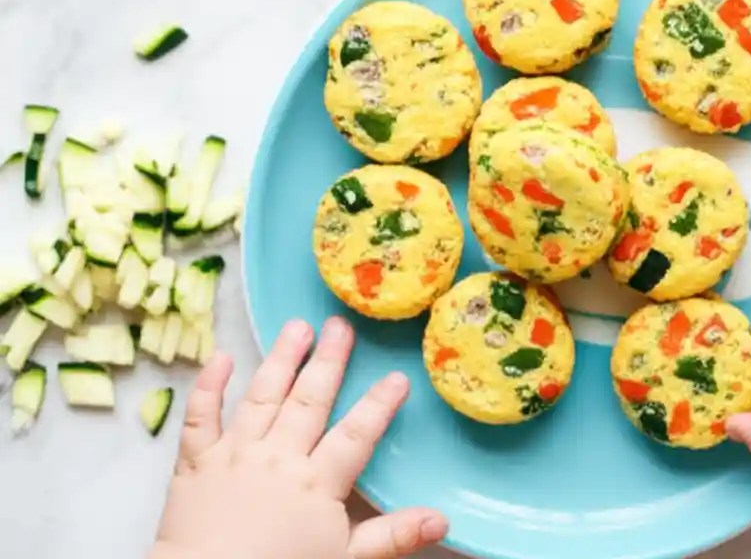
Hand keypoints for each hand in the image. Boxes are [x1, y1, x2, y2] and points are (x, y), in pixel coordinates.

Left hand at [150, 317, 447, 558]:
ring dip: (281, 359)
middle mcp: (278, 457)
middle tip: (341, 326)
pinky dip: (209, 385)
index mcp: (317, 481)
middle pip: (309, 400)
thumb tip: (442, 520)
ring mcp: (235, 454)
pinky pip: (200, 416)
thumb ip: (392, 537)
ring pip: (261, 396)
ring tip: (298, 327)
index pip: (357, 434)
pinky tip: (221, 357)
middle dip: (329, 361)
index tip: (397, 377)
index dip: (379, 404)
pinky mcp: (195, 461)